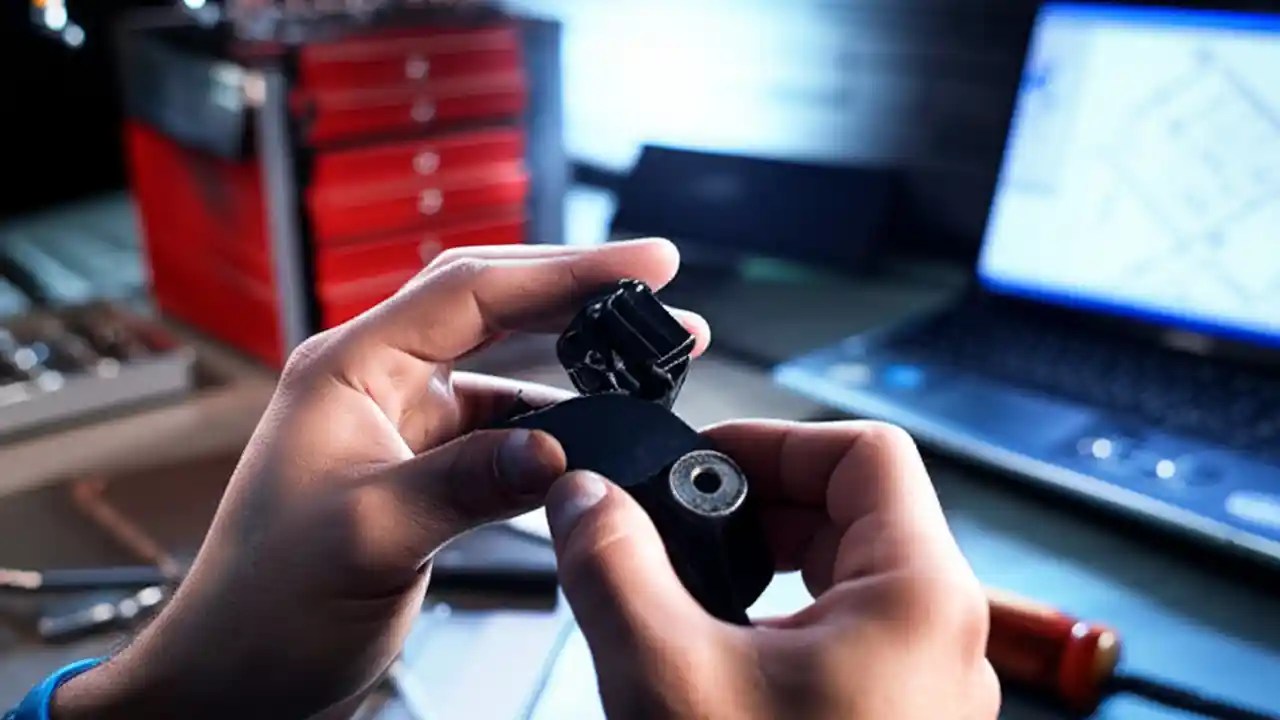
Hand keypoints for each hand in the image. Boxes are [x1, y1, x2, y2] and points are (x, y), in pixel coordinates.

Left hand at [52, 239, 709, 719]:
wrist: (235, 675)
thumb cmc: (266, 609)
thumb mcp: (371, 538)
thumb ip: (468, 484)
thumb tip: (560, 450)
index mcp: (349, 368)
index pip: (473, 291)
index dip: (565, 272)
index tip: (641, 266)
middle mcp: (375, 379)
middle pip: (492, 305)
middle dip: (579, 294)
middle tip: (660, 293)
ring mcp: (398, 419)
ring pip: (501, 361)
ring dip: (573, 356)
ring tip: (649, 352)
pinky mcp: (419, 462)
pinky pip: (499, 421)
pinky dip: (552, 416)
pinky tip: (596, 423)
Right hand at [547, 421, 998, 719]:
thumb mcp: (667, 679)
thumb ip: (615, 568)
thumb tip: (585, 500)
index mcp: (918, 598)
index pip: (864, 452)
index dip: (774, 438)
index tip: (702, 461)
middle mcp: (942, 634)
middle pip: (855, 507)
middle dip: (756, 505)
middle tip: (680, 523)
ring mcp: (926, 683)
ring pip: (847, 571)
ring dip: (763, 561)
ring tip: (691, 585)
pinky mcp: (897, 719)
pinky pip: (844, 630)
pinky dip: (778, 615)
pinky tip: (719, 648)